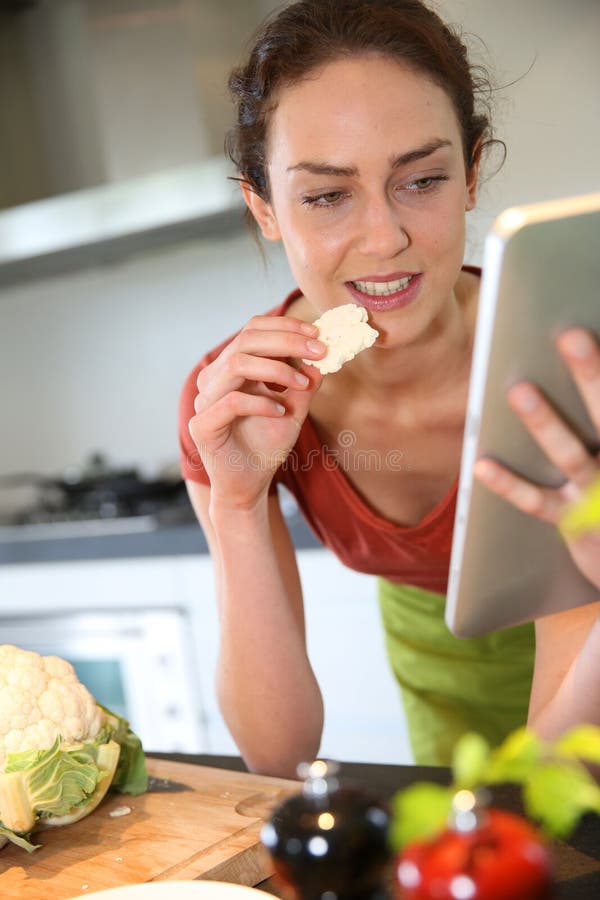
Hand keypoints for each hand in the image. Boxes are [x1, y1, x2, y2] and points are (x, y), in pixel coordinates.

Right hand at [188, 315, 324, 508]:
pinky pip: (233, 402)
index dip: (284, 327)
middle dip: (287, 342)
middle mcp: (214, 379)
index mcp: (230, 368)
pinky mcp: (202, 425)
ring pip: (237, 365)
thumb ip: (303, 385)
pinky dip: (263, 403)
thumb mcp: (293, 410)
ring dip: (277, 370)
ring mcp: (204, 401)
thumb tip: (320, 358)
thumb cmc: (266, 447)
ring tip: (302, 384)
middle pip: (245, 340)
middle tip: (319, 351)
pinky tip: (282, 412)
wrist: (249, 486)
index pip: (252, 330)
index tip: (317, 335)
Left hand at [474, 328, 599, 589]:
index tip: (581, 331)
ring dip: (544, 422)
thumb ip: (591, 416)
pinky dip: (509, 484)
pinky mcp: (573, 522)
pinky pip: (536, 501)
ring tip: (520, 390)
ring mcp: (597, 495)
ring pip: (570, 453)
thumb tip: (574, 356)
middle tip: (571, 336)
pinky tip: (480, 463)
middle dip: (590, 374)